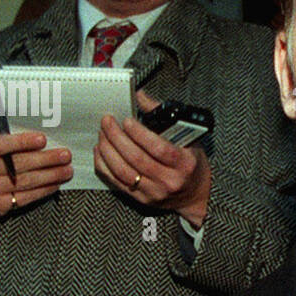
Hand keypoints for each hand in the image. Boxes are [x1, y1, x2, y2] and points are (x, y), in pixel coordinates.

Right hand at [0, 131, 72, 229]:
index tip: (43, 140)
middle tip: (66, 155)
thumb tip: (43, 141)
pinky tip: (56, 183)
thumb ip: (7, 143)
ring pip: (25, 181)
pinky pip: (25, 197)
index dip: (23, 142)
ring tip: (67, 170)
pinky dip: (44, 189)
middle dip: (46, 159)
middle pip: (17, 164)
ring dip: (51, 175)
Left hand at [94, 91, 211, 225]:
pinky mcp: (141, 199)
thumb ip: (164, 117)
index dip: (139, 134)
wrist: (195, 195)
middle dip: (117, 138)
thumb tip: (140, 97)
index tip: (127, 121)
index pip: (159, 148)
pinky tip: (101, 151)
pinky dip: (104, 165)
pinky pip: (117, 182)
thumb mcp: (188, 139)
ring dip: (108, 151)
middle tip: (107, 122)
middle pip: (137, 159)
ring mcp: (154, 192)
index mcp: (184, 163)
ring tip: (102, 134)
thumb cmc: (191, 164)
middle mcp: (169, 180)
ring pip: (123, 171)